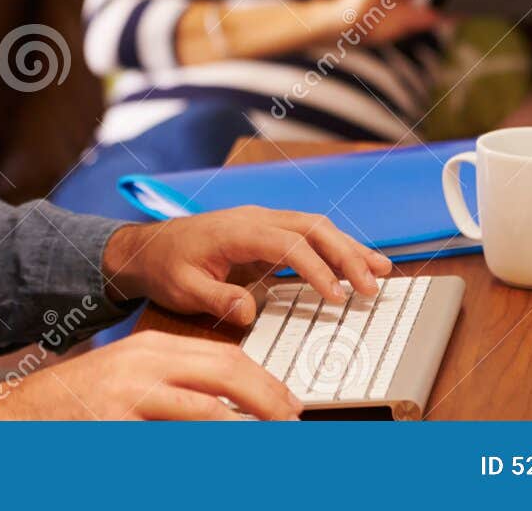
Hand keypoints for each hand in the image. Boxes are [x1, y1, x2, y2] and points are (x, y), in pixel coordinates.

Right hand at [0, 329, 301, 419]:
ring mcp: (127, 395)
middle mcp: (143, 364)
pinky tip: (222, 455)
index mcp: (151, 349)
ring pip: (205, 411)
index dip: (264, 381)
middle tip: (293, 422)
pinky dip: (204, 447)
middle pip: (224, 371)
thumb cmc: (76, 408)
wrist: (12, 418)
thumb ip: (173, 391)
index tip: (289, 404)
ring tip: (272, 443)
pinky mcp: (113, 425)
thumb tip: (226, 410)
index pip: (224, 355)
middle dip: (267, 398)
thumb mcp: (128, 385)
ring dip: (243, 429)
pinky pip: (171, 441)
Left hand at [102, 207, 393, 323]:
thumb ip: (217, 299)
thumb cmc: (167, 266)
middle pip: (312, 228)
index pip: (289, 245)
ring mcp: (264, 221)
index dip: (318, 269)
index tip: (337, 296)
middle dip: (347, 255)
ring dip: (349, 248)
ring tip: (381, 271)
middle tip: (372, 286)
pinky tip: (356, 263)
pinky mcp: (268, 231)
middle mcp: (257, 218)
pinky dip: (335, 247)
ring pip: (316, 227)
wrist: (150, 248)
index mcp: (238, 230)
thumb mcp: (184, 288)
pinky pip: (308, 234)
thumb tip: (250, 312)